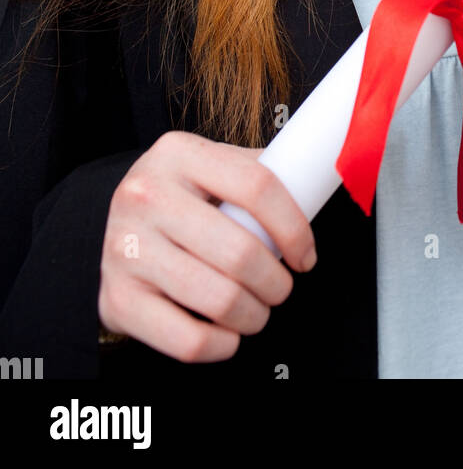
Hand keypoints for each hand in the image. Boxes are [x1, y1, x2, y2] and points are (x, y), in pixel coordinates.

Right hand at [98, 131, 316, 362]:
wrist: (112, 229)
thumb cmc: (177, 199)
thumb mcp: (209, 168)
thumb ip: (254, 173)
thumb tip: (313, 183)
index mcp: (178, 153)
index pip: (257, 186)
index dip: (294, 227)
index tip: (306, 254)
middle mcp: (145, 195)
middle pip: (241, 251)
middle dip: (277, 282)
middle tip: (280, 288)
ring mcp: (126, 247)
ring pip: (219, 299)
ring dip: (254, 315)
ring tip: (257, 310)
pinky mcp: (117, 298)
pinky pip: (188, 339)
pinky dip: (221, 345)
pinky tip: (228, 333)